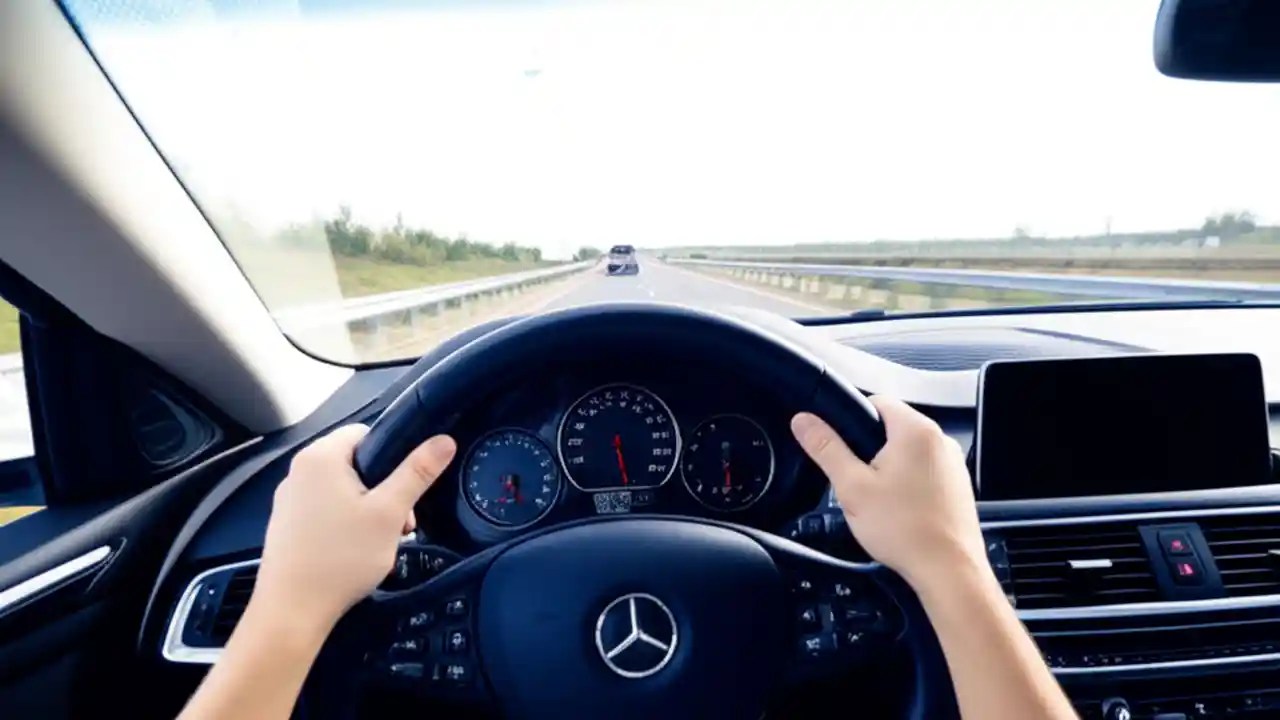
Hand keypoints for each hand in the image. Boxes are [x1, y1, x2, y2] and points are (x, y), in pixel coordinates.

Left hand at [251, 424, 456, 635]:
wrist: (292, 611)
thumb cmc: (340, 559)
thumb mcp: (389, 514)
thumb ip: (417, 473)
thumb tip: (443, 441)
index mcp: (320, 457)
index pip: (366, 433)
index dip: (393, 457)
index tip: (404, 490)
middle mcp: (298, 471)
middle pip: (355, 464)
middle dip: (383, 491)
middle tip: (399, 524)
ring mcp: (288, 500)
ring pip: (341, 490)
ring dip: (367, 511)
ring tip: (378, 543)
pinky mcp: (285, 525)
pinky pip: (324, 511)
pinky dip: (344, 525)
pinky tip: (353, 554)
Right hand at [790, 397, 985, 591]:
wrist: (947, 570)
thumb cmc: (905, 530)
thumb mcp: (852, 487)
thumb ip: (826, 448)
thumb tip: (804, 422)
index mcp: (915, 431)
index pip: (876, 401)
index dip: (853, 421)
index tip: (843, 447)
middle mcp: (940, 440)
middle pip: (892, 428)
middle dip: (870, 451)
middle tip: (860, 483)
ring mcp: (953, 463)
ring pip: (908, 453)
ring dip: (890, 469)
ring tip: (882, 503)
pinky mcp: (957, 485)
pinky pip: (925, 473)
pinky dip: (909, 486)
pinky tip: (901, 512)